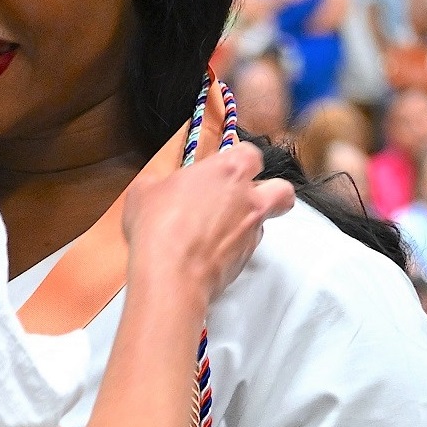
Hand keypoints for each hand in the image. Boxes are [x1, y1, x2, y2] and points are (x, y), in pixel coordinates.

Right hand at [122, 143, 295, 305]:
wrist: (170, 274)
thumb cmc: (160, 226)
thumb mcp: (144, 190)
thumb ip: (161, 182)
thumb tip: (158, 186)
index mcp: (229, 170)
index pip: (251, 153)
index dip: (239, 157)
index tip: (223, 163)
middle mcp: (249, 199)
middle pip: (282, 189)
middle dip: (270, 190)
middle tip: (245, 194)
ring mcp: (252, 231)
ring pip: (265, 220)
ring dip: (248, 220)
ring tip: (217, 226)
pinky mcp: (247, 259)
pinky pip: (248, 246)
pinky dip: (233, 246)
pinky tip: (207, 249)